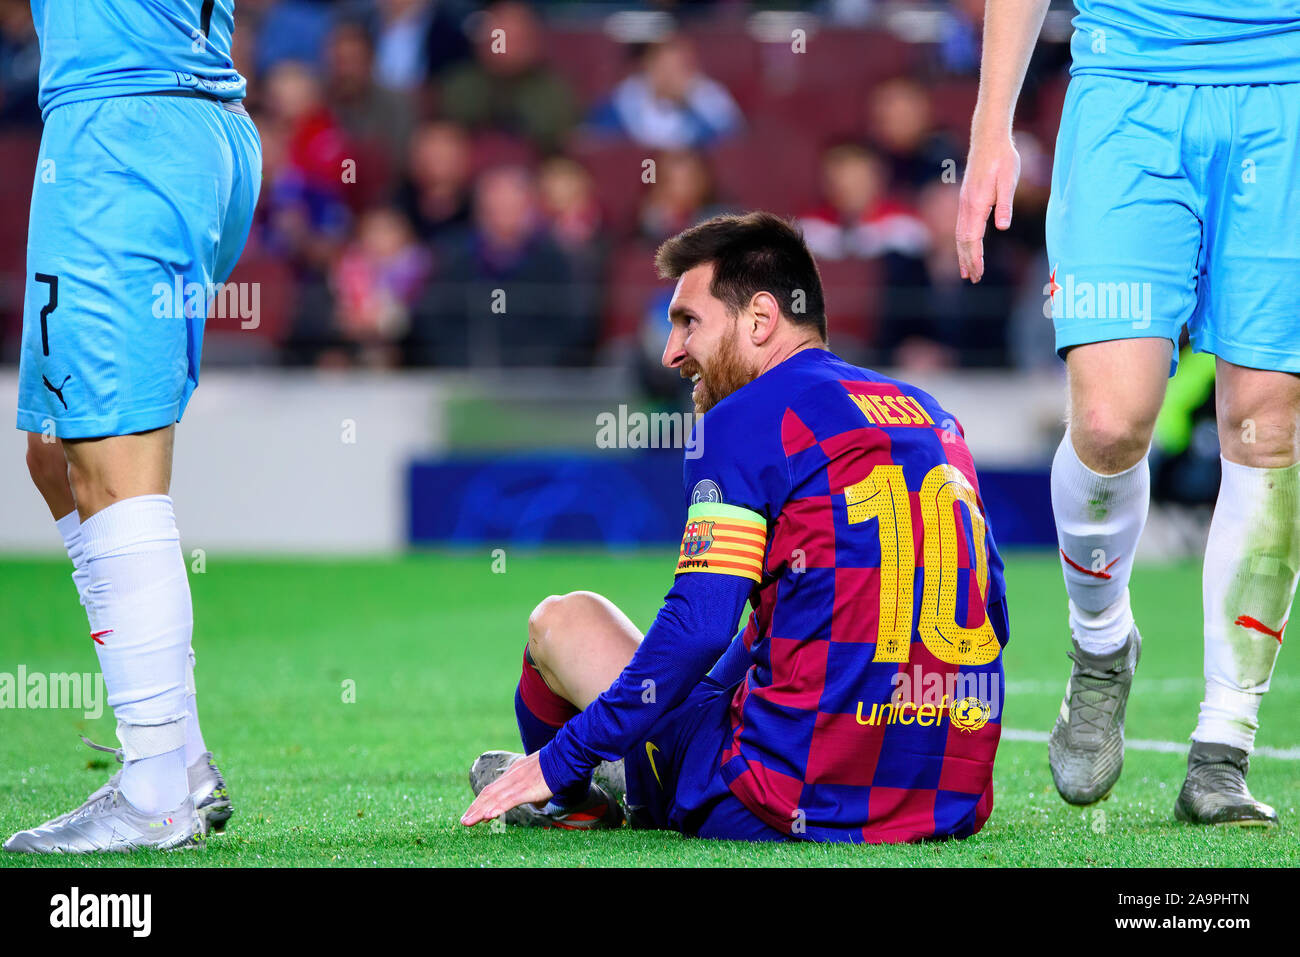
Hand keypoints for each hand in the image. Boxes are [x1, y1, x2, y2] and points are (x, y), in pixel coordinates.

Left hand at [460, 751, 553, 826]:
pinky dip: (497, 809)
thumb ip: (535, 791)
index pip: (493, 789)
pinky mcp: (526, 790)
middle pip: (488, 794)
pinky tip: (488, 817)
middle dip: (475, 808)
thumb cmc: (555, 768)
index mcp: (513, 773)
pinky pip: (508, 801)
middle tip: (465, 821)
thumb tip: (538, 803)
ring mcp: (517, 783)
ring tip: (468, 822)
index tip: (474, 813)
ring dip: (479, 812)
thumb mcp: (540, 780)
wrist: (563, 758)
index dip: (481, 801)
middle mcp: (511, 777)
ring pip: (494, 799)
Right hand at [955, 133, 1020, 282]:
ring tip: (965, 269)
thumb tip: (1002, 227)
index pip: (972, 239)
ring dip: (962, 253)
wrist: (988, 138)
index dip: (975, 258)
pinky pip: (961, 225)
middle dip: (967, 260)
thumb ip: (1005, 204)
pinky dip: (962, 241)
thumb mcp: (1009, 180)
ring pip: (959, 234)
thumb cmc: (1003, 158)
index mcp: (977, 204)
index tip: (977, 274)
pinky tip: (966, 246)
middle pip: (962, 240)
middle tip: (972, 278)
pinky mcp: (966, 198)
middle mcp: (966, 205)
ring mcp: (964, 202)